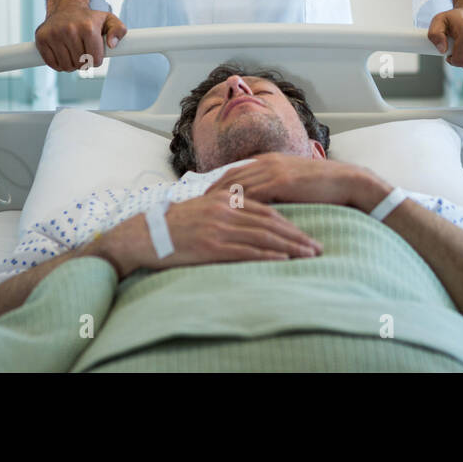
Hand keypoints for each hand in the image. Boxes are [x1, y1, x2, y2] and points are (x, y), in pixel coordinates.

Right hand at [34, 0, 126, 70]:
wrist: (66, 7)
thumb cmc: (88, 18)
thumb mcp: (109, 20)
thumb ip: (119, 30)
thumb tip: (112, 45)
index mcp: (88, 27)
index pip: (95, 60)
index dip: (96, 60)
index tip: (94, 53)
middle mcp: (70, 30)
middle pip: (80, 65)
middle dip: (84, 62)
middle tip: (83, 52)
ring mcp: (54, 34)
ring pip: (66, 66)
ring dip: (71, 65)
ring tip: (73, 53)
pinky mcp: (41, 39)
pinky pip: (52, 64)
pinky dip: (59, 64)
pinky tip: (62, 54)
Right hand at [116, 187, 321, 271]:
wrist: (145, 234)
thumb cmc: (173, 225)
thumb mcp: (201, 209)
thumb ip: (225, 211)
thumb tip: (246, 220)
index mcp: (225, 200)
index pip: (266, 210)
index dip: (289, 223)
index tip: (306, 234)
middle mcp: (225, 211)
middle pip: (271, 223)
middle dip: (297, 236)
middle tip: (317, 247)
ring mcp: (219, 229)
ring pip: (263, 237)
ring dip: (290, 247)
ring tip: (309, 257)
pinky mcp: (211, 246)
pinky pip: (245, 252)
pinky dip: (267, 256)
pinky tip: (283, 261)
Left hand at [207, 152, 388, 211]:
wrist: (347, 182)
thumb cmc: (322, 187)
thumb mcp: (293, 182)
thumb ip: (274, 188)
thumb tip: (258, 203)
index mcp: (267, 160)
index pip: (233, 172)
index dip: (216, 187)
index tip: (201, 200)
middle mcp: (266, 162)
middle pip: (229, 177)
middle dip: (211, 194)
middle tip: (194, 210)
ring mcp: (274, 170)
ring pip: (238, 185)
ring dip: (219, 201)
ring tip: (205, 216)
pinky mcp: (282, 181)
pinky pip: (255, 194)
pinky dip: (239, 206)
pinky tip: (227, 219)